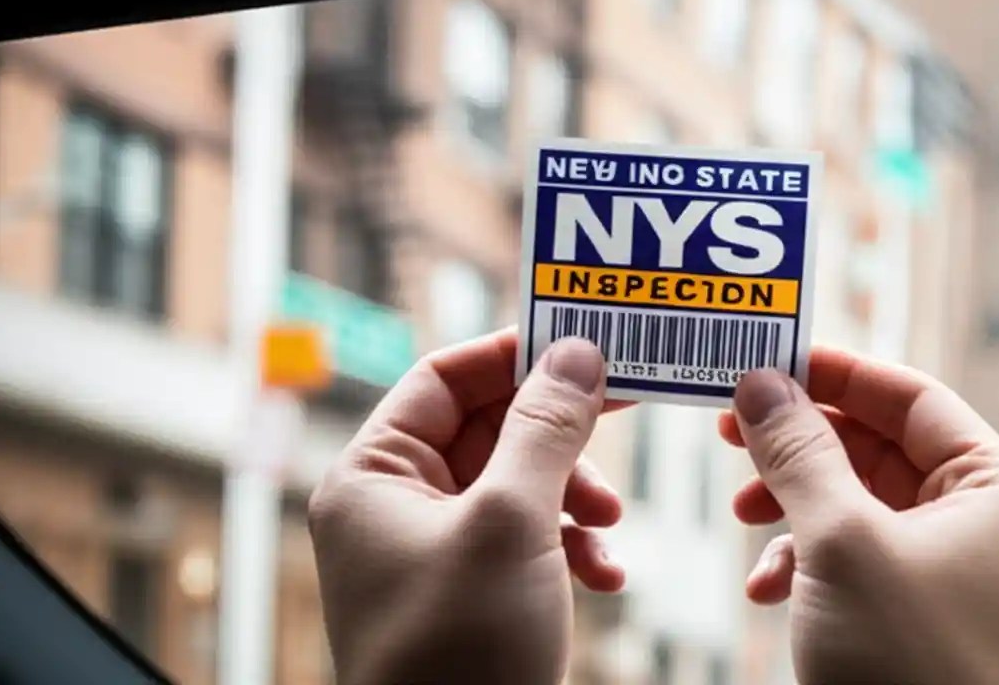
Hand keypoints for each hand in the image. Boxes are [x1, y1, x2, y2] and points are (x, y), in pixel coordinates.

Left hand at [308, 330, 626, 684]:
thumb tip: (577, 354)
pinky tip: (603, 575)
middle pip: (488, 428)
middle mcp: (396, 507)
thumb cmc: (459, 654)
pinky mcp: (472, 593)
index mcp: (373, 477)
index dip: (513, 355)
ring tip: (607, 524)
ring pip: (517, 484)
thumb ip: (546, 429)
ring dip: (573, 495)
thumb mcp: (510, 524)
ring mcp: (434, 553)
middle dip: (559, 436)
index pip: (443, 379)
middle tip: (625, 410)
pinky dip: (570, 546)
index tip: (585, 346)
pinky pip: (527, 540)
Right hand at [718, 349, 998, 684]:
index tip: (764, 360)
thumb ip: (800, 453)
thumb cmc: (904, 670)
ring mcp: (953, 572)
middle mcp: (987, 523)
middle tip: (732, 432)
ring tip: (743, 519)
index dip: (835, 372)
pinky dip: (804, 561)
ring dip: (793, 505)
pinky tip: (767, 589)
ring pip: (858, 502)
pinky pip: (855, 557)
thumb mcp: (842, 545)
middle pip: (879, 447)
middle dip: (801, 446)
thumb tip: (763, 381)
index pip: (912, 398)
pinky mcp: (917, 613)